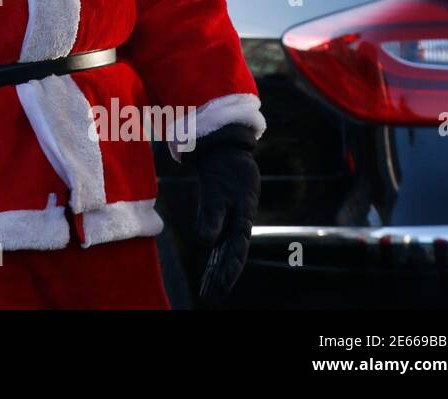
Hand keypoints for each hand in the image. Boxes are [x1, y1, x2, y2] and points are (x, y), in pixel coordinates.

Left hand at [185, 124, 259, 307]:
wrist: (224, 148)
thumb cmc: (223, 169)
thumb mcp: (217, 191)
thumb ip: (211, 215)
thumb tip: (204, 242)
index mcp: (243, 219)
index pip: (235, 252)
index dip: (227, 272)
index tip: (218, 290)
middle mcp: (240, 222)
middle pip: (230, 256)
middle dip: (221, 278)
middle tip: (209, 298)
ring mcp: (233, 219)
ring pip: (225, 250)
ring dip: (217, 270)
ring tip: (207, 291)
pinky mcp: (225, 214)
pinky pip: (220, 240)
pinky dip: (214, 255)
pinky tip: (209, 268)